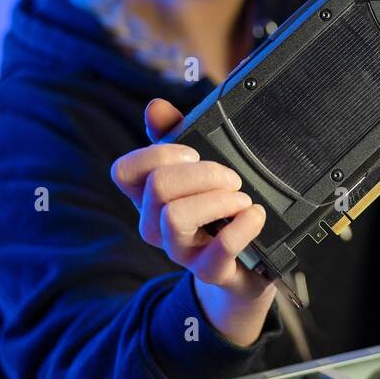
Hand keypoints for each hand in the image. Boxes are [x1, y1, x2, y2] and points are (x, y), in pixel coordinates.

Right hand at [111, 98, 275, 346]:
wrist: (247, 265)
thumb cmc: (220, 209)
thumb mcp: (201, 169)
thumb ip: (180, 134)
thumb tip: (156, 106)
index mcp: (150, 196)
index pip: (124, 171)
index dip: (157, 154)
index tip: (192, 152)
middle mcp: (157, 225)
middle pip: (158, 187)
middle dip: (202, 173)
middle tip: (232, 177)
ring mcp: (181, 251)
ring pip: (176, 217)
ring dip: (217, 200)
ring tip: (243, 199)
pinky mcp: (211, 272)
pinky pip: (218, 251)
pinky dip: (242, 227)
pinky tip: (255, 215)